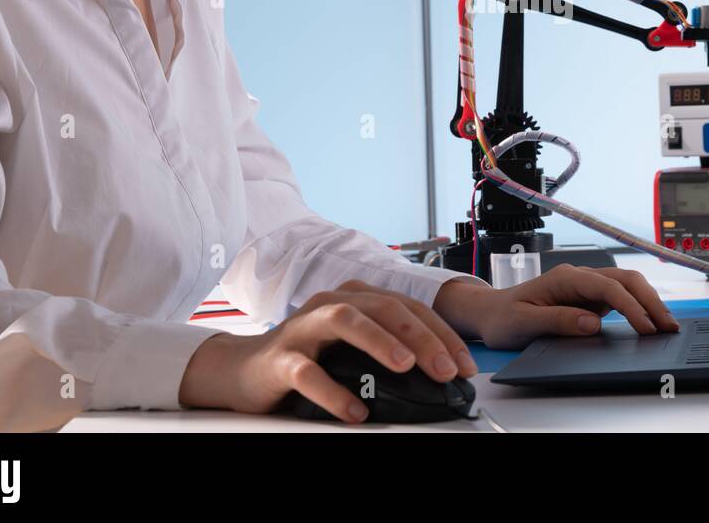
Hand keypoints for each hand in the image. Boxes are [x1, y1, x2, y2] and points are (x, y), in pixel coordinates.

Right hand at [178, 279, 478, 423]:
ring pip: (346, 321)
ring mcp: (304, 328)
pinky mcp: (279, 358)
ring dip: (380, 342)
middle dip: (422, 337)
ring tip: (407, 366)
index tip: (465, 366)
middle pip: (385, 308)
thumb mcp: (353, 348)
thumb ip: (389, 349)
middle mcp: (331, 304)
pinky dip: (334, 392)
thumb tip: (441, 371)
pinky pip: (308, 372)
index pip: (409, 308)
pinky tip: (356, 411)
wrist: (242, 370)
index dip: (442, 335)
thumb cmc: (306, 356)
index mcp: (356, 298)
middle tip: (446, 369)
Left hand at [440, 264, 681, 349]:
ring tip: (667, 325)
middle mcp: (579, 277)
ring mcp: (586, 287)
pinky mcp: (589, 299)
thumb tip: (593, 323)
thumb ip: (558, 321)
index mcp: (565, 278)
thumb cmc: (504, 317)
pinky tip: (650, 322)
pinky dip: (639, 307)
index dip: (630, 306)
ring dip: (648, 302)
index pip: (607, 287)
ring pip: (627, 285)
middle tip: (668, 326)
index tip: (644, 327)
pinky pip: (620, 298)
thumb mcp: (524, 323)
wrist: (492, 313)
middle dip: (650, 300)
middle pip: (625, 280)